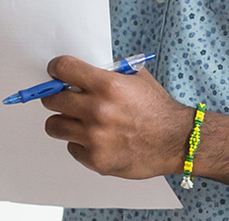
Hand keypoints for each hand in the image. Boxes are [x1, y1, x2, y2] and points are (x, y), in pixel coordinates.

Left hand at [39, 56, 191, 179]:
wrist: (176, 141)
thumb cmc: (158, 109)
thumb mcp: (138, 76)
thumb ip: (111, 69)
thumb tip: (84, 68)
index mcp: (108, 86)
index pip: (63, 69)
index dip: (57, 69)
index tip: (56, 72)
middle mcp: (98, 111)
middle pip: (52, 100)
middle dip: (57, 97)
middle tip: (66, 99)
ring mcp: (95, 137)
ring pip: (54, 126)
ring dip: (64, 121)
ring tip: (78, 121)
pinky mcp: (96, 159)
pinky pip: (71, 147)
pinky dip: (80, 143)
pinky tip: (96, 139)